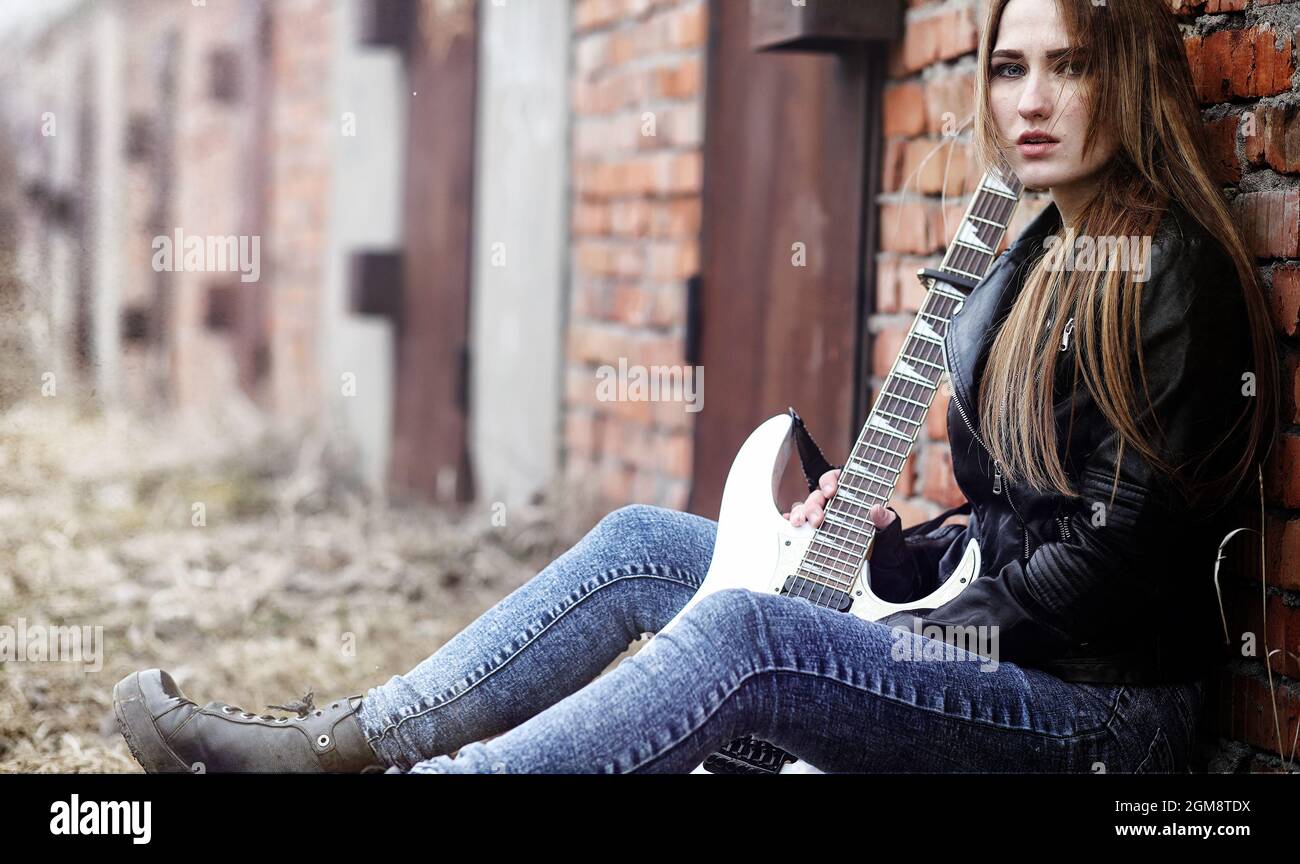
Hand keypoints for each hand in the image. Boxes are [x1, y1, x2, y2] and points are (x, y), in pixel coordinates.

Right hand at [781, 469, 897, 532]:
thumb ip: (885, 519)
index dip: (830, 481)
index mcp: (852, 494)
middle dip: (814, 505)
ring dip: (801, 514)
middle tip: (818, 519)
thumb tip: (877, 509)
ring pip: (806, 509)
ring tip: (800, 524)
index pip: (836, 478)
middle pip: (817, 496)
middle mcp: (835, 504)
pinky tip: (791, 525)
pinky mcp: (816, 534)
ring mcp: (825, 518)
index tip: (830, 491)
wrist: (882, 561)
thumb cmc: (885, 538)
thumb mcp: (890, 528)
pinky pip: (801, 525)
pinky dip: (794, 522)